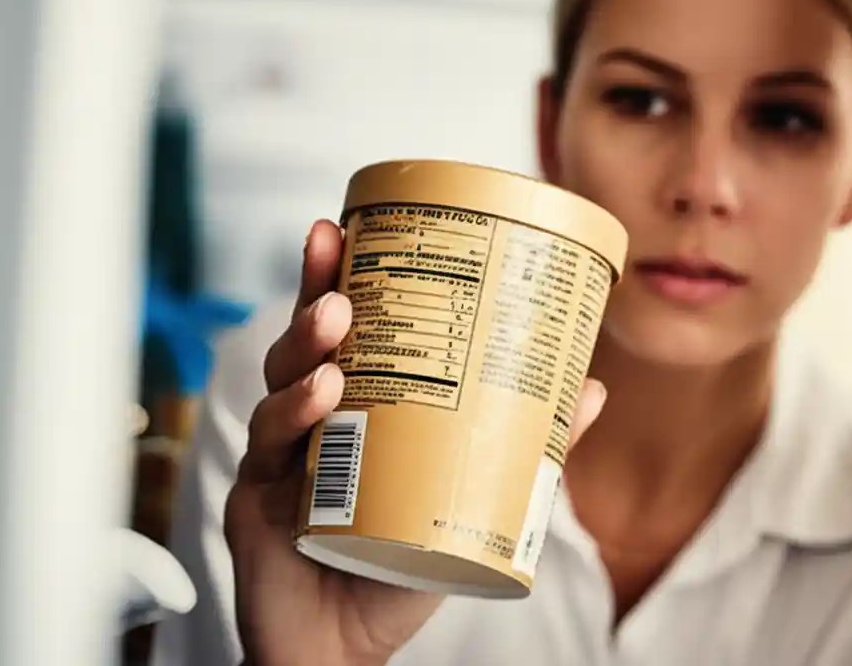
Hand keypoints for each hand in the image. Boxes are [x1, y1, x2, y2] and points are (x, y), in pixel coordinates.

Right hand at [225, 219, 606, 665]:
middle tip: (336, 258)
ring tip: (335, 323)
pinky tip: (318, 397)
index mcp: (354, 409)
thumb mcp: (473, 496)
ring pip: (280, 385)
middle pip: (302, 343)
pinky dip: (291, 419)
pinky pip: (267, 449)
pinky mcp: (256, 500)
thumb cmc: (404, 567)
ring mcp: (279, 459)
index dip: (335, 278)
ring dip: (303, 348)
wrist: (350, 644)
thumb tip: (595, 388)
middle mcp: (308, 423)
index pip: (341, 332)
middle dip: (314, 294)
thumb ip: (527, 445)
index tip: (343, 227)